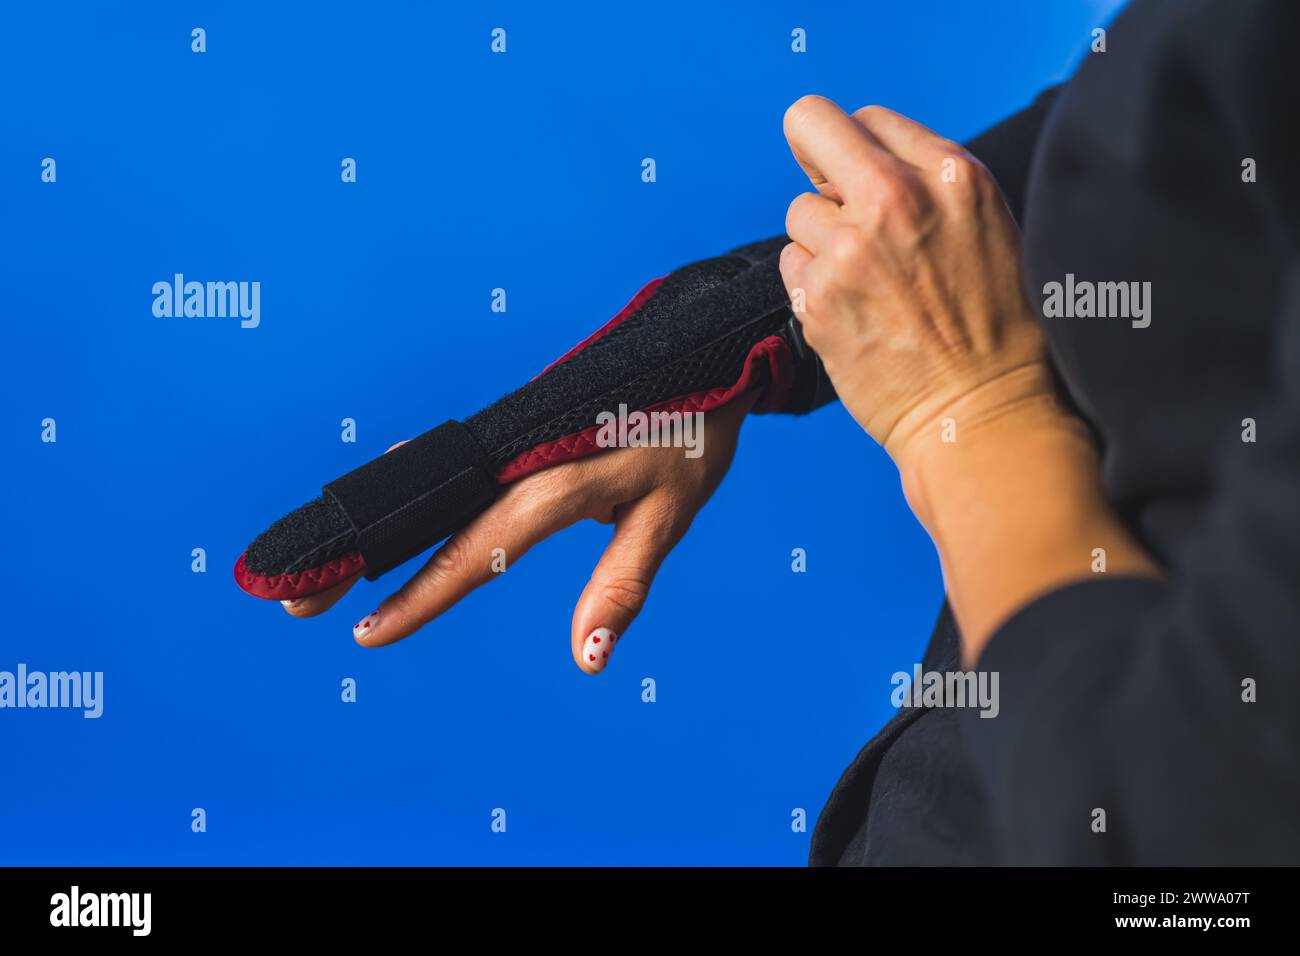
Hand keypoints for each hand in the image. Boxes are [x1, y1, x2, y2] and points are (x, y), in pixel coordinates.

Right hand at [281, 393, 756, 671]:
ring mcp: (514, 431)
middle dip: (361, 557)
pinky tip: (384, 488)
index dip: (419, 596)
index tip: (366, 632)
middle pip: (426, 514)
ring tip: (324, 556)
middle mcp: (520, 453)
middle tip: (297, 599)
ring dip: (378, 521)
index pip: (473, 551)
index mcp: (554, 482)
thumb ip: (621, 584)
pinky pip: (453, 459)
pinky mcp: (519, 420)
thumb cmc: (692, 435)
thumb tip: (587, 660)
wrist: (704, 349)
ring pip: (430, 484)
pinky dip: (411, 484)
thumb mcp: (669, 515)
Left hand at [777, 96, 1158, 659]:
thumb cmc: (997, 331)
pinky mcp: (816, 299)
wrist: (981, 416)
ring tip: (869, 286)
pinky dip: (811, 287)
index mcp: (952, 175)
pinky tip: (853, 314)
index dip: (858, 150)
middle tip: (833, 202)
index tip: (862, 181)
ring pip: (800, 212)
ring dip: (822, 242)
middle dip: (815, 160)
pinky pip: (790, 266)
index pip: (867, 118)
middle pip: (809, 126)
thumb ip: (931, 186)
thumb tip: (865, 165)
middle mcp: (895, 200)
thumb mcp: (990, 230)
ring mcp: (849, 250)